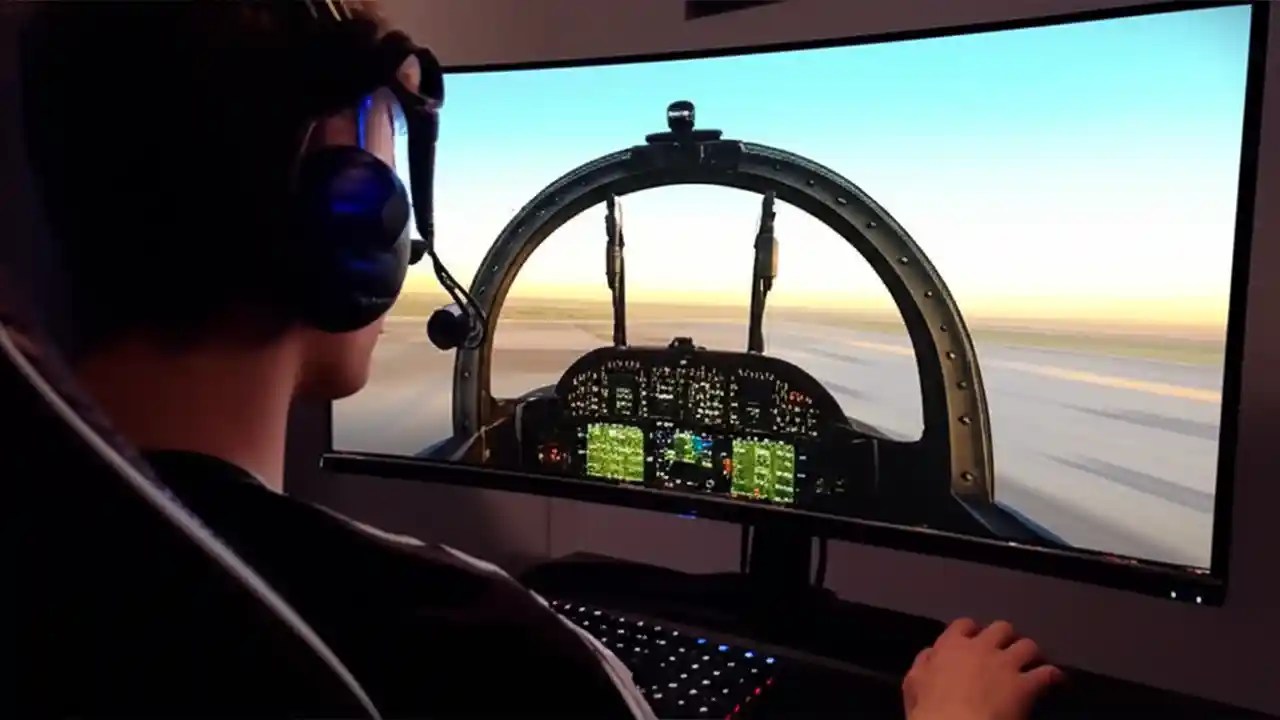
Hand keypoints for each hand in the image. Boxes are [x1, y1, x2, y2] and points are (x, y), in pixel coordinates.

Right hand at [902, 618, 1064, 719]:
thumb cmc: (928, 711)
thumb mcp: (913, 684)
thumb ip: (924, 664)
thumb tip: (931, 653)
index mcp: (950, 646)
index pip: (964, 625)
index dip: (972, 632)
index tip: (974, 641)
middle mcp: (980, 648)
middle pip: (1001, 628)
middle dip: (1006, 638)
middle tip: (1006, 653)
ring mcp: (1006, 665)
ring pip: (1028, 646)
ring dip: (1030, 654)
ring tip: (1031, 665)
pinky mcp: (1026, 685)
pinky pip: (1048, 673)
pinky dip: (1053, 677)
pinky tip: (1055, 683)